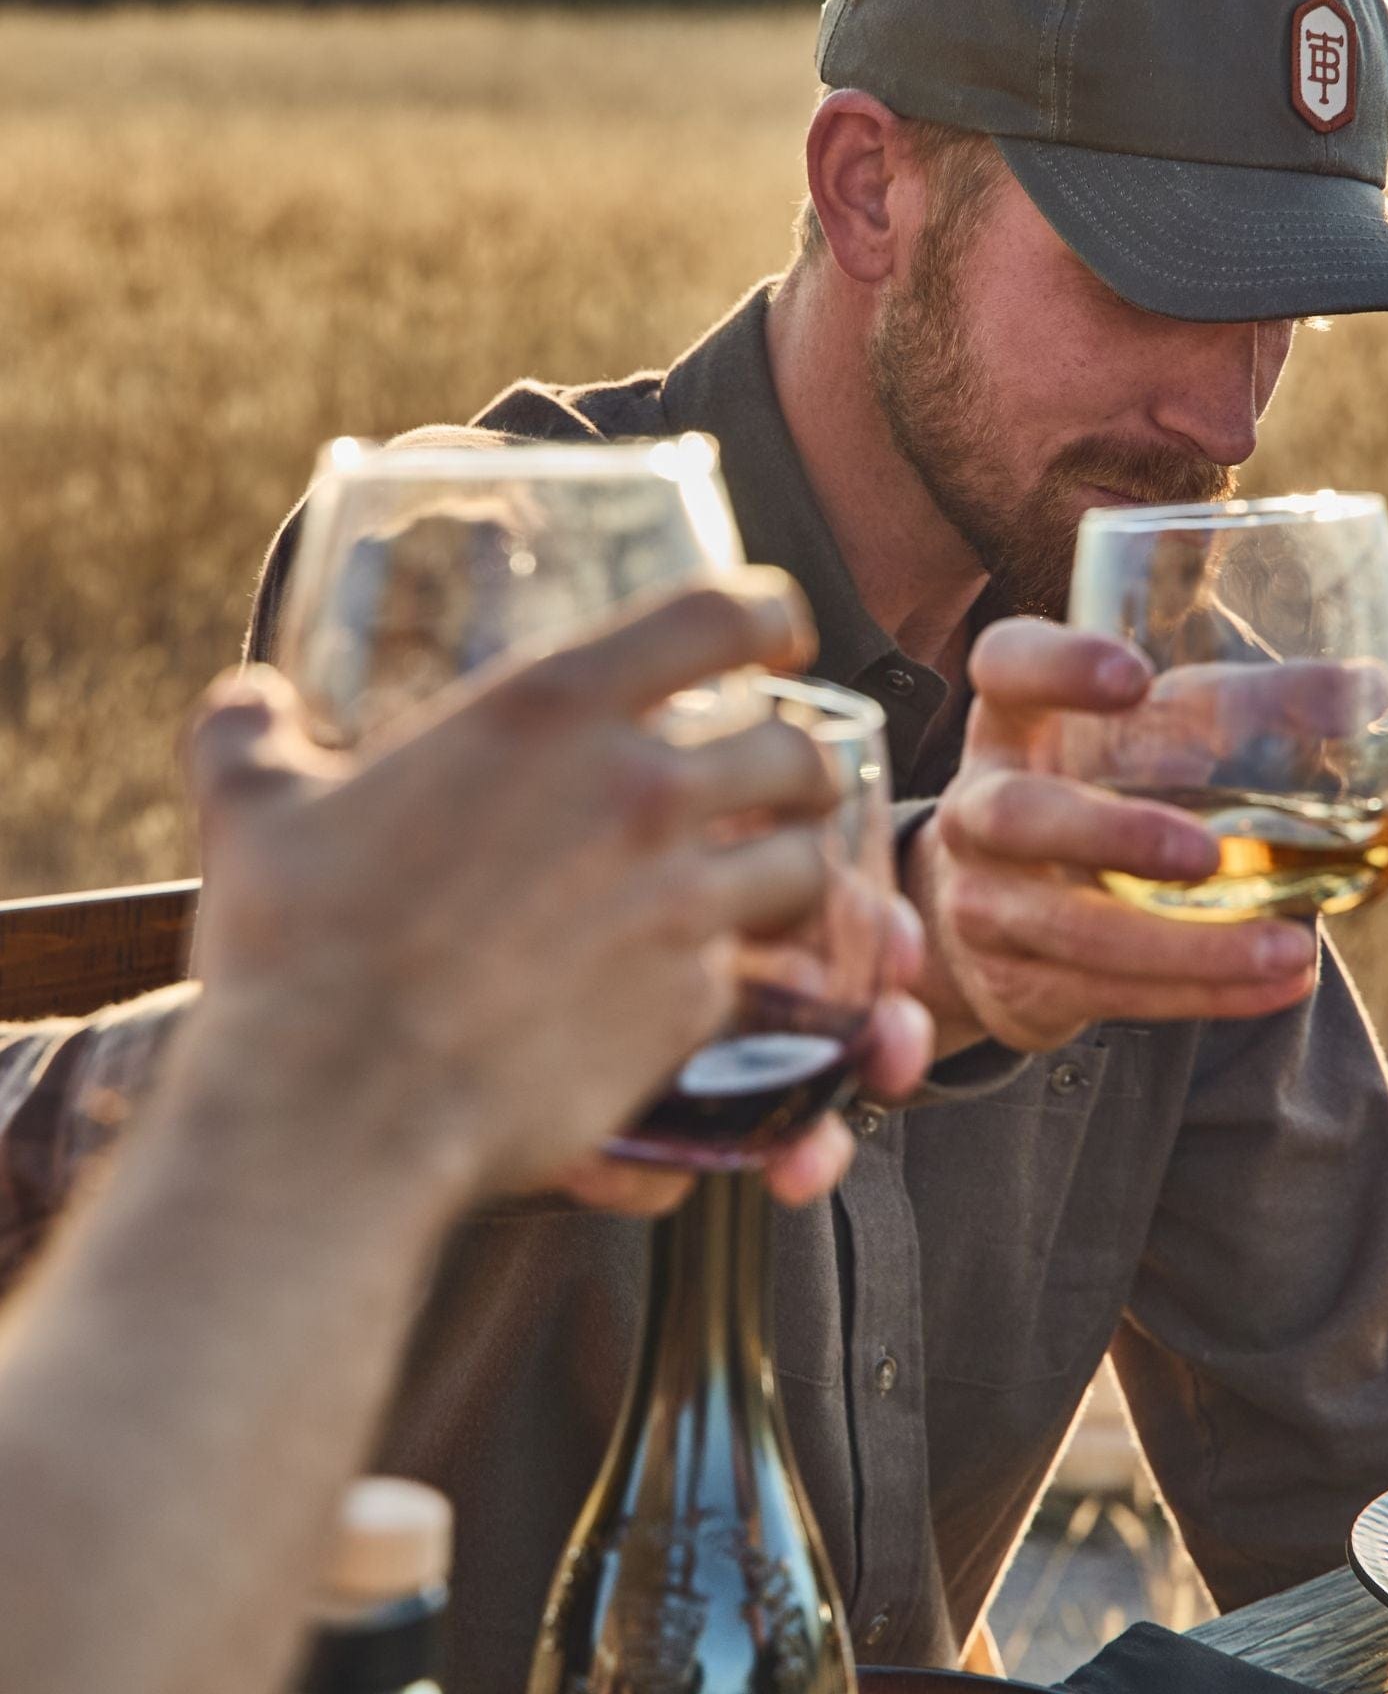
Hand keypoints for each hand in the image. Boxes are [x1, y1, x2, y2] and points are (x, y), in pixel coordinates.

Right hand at [187, 572, 876, 1203]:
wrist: (332, 1110)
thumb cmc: (295, 950)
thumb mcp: (254, 813)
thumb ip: (252, 737)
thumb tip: (244, 703)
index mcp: (551, 711)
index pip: (718, 615)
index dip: (770, 617)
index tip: (781, 638)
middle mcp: (639, 792)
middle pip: (795, 750)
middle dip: (802, 768)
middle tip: (781, 791)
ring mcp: (678, 901)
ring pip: (805, 866)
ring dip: (795, 872)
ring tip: (770, 892)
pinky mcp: (688, 1006)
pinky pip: (747, 977)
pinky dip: (732, 980)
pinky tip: (690, 990)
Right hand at [905, 618, 1320, 1057]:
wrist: (998, 914)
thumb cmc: (1100, 791)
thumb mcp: (1152, 737)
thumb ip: (1248, 709)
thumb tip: (1367, 690)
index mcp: (1013, 721)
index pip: (1004, 666)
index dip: (1057, 666)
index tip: (1135, 677)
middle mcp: (979, 806)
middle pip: (1018, 814)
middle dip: (1112, 834)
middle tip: (1206, 853)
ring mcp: (986, 900)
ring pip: (1071, 930)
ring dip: (1185, 947)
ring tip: (1290, 948)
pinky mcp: (1017, 981)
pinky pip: (1107, 993)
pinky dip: (1200, 993)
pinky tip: (1278, 982)